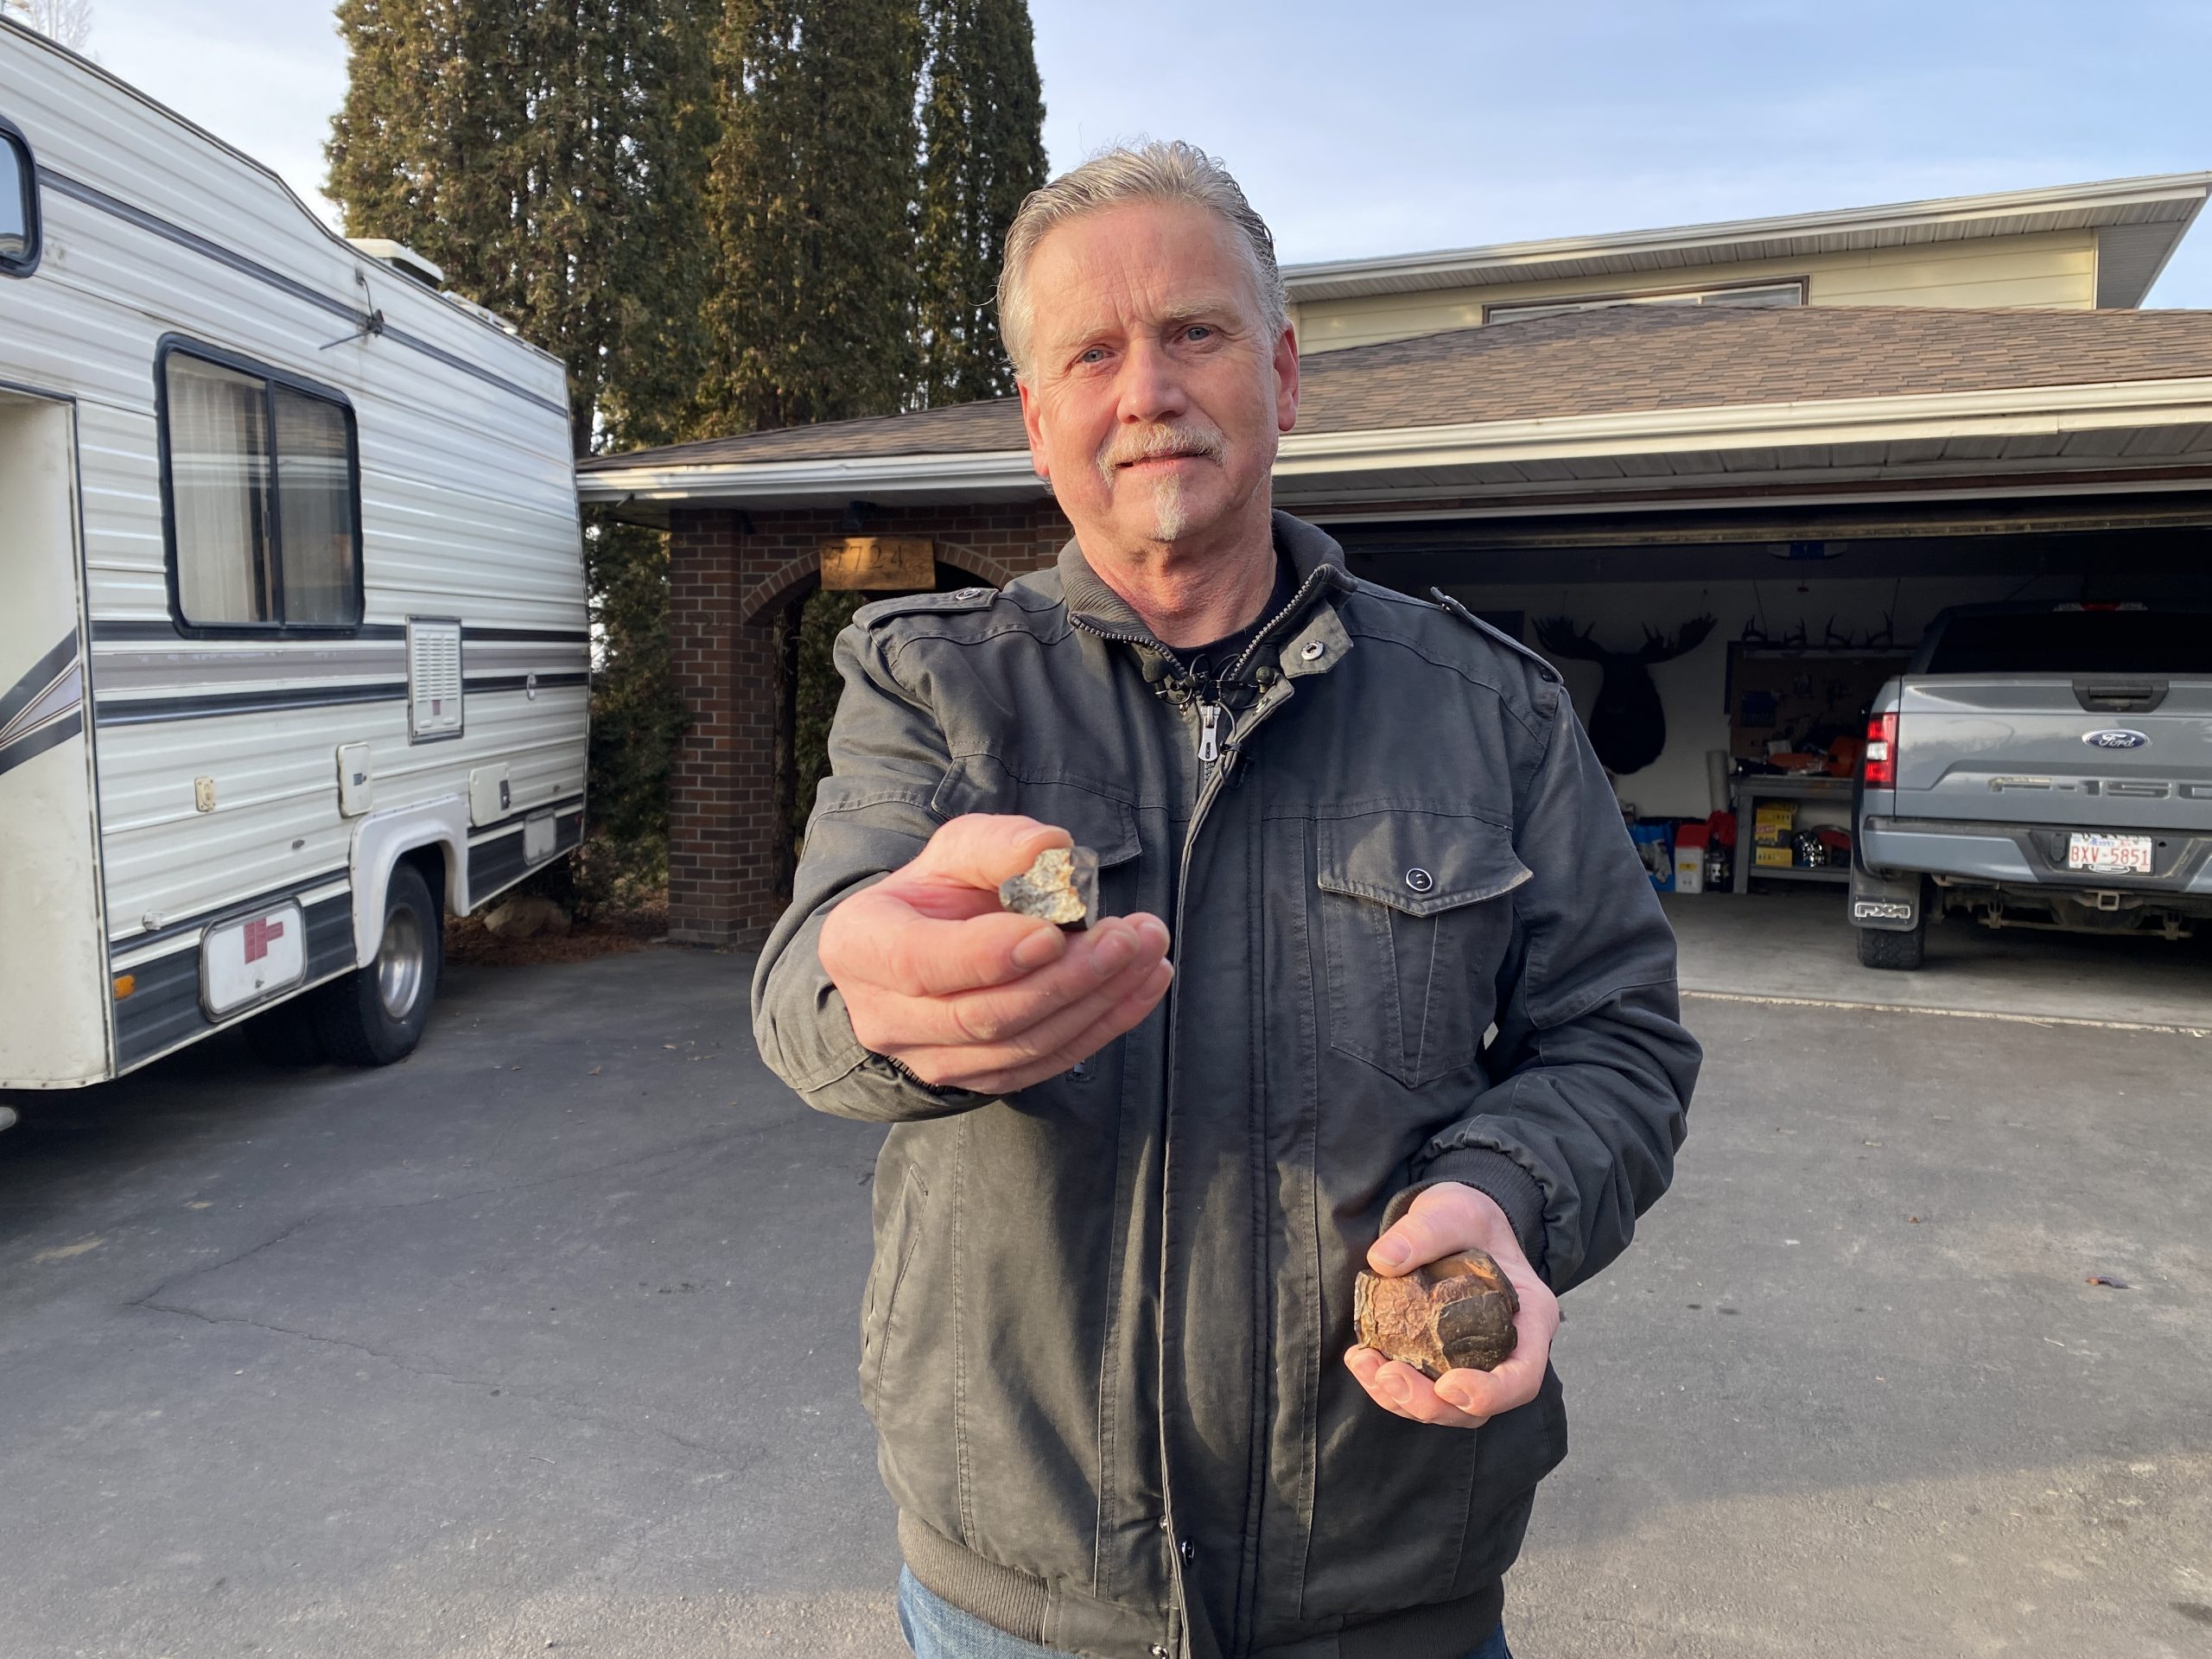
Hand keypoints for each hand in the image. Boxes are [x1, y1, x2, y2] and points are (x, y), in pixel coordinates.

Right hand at [818, 814, 1172, 1094]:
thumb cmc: (938, 894)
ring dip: (1096, 1001)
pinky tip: (1143, 984)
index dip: (989, 954)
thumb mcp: (956, 851)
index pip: (921, 964)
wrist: (922, 951)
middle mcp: (885, 1016)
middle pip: (982, 1015)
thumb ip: (999, 846)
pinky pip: (1045, 1065)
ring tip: (1148, 950)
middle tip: (1128, 936)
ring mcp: (930, 1059)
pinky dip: (1102, 1026)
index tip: (1054, 932)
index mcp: (862, 946)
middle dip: (1065, 978)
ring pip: (1020, 1047)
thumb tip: (1053, 848)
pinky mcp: (978, 1080)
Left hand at [1344, 1181, 1558, 1428]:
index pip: (1523, 1377)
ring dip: (1401, 1399)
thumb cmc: (1468, 1218)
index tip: (1449, 1386)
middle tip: (1389, 1376)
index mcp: (1529, 1318)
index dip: (1491, 1394)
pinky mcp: (1438, 1362)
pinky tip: (1359, 1357)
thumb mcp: (1454, 1210)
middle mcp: (1506, 1351)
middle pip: (1478, 1407)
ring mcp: (1471, 1362)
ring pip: (1444, 1407)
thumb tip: (1383, 1260)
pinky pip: (1418, 1388)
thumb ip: (1425, 1231)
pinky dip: (1387, 1384)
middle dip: (1431, 1404)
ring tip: (1364, 1364)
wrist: (1453, 1222)